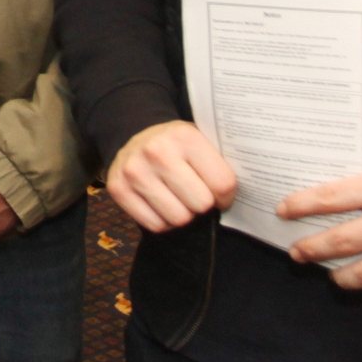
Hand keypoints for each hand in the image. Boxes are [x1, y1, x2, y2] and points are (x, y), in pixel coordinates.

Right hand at [108, 121, 236, 232]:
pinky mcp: (117, 188)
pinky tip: (160, 203)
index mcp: (184, 136)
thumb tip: (244, 200)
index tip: (219, 192)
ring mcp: (134, 171)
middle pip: (201, 204)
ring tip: (177, 198)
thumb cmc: (176, 145)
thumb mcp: (200, 142)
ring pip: (178, 219)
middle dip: (202, 204)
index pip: (223, 184)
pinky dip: (162, 221)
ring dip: (183, 214)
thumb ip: (220, 165)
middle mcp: (156, 152)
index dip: (226, 196)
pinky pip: (155, 225)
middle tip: (195, 194)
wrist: (133, 135)